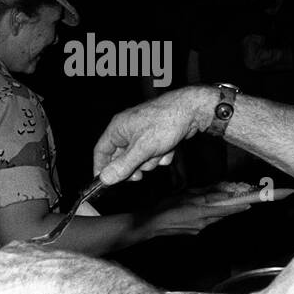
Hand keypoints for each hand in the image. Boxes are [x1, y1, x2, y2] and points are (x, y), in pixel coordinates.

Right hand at [93, 87, 215, 183]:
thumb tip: (105, 179)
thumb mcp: (142, 149)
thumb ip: (123, 166)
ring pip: (139, 158)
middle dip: (134, 166)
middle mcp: (128, 129)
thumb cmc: (165, 122)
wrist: (192, 110)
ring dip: (150, 161)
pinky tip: (169, 149)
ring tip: (160, 152)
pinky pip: (152, 153)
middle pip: (121, 157)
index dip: (101, 168)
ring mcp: (142, 132)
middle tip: (140, 174)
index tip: (107, 183)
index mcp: (118, 127)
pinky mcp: (155, 135)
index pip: (101, 151)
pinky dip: (160, 155)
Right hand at [139, 191, 246, 238]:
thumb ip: (205, 195)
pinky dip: (208, 215)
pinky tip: (203, 210)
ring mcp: (198, 228)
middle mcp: (203, 223)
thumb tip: (221, 194)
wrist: (152, 224)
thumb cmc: (167, 207)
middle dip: (231, 209)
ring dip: (219, 211)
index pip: (225, 210)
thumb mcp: (186, 196)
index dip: (238, 207)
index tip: (249, 205)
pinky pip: (205, 221)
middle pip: (221, 215)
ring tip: (224, 204)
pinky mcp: (193, 231)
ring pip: (214, 218)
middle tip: (242, 202)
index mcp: (202, 212)